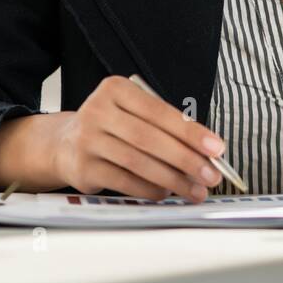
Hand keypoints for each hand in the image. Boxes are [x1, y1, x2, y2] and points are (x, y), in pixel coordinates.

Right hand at [51, 76, 225, 200]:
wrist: (65, 144)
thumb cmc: (114, 127)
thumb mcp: (135, 114)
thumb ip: (167, 127)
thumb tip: (207, 153)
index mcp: (116, 89)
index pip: (160, 111)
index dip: (191, 132)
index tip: (216, 148)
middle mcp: (97, 111)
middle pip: (150, 138)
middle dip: (186, 159)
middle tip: (212, 175)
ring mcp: (87, 140)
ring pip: (138, 162)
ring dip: (172, 179)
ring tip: (195, 189)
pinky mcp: (82, 168)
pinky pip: (124, 181)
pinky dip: (149, 189)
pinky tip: (166, 193)